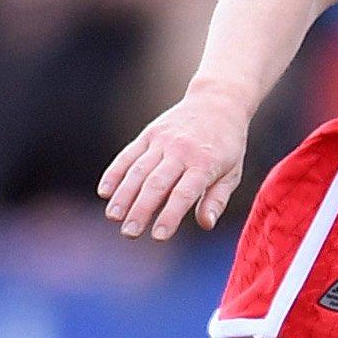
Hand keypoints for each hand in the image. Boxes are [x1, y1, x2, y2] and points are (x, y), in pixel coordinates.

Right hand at [100, 89, 249, 240]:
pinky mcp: (149, 134)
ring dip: (123, 194)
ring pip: (138, 170)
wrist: (218, 101)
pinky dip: (115, 173)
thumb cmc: (227, 144)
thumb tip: (205, 224)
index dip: (170, 215)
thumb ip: (217, 199)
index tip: (158, 236)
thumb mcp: (232, 172)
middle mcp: (181, 150)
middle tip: (129, 233)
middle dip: (141, 209)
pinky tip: (104, 192)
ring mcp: (163, 140)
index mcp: (205, 163)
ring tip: (113, 217)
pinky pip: (129, 154)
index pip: (184, 193)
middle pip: (157, 183)